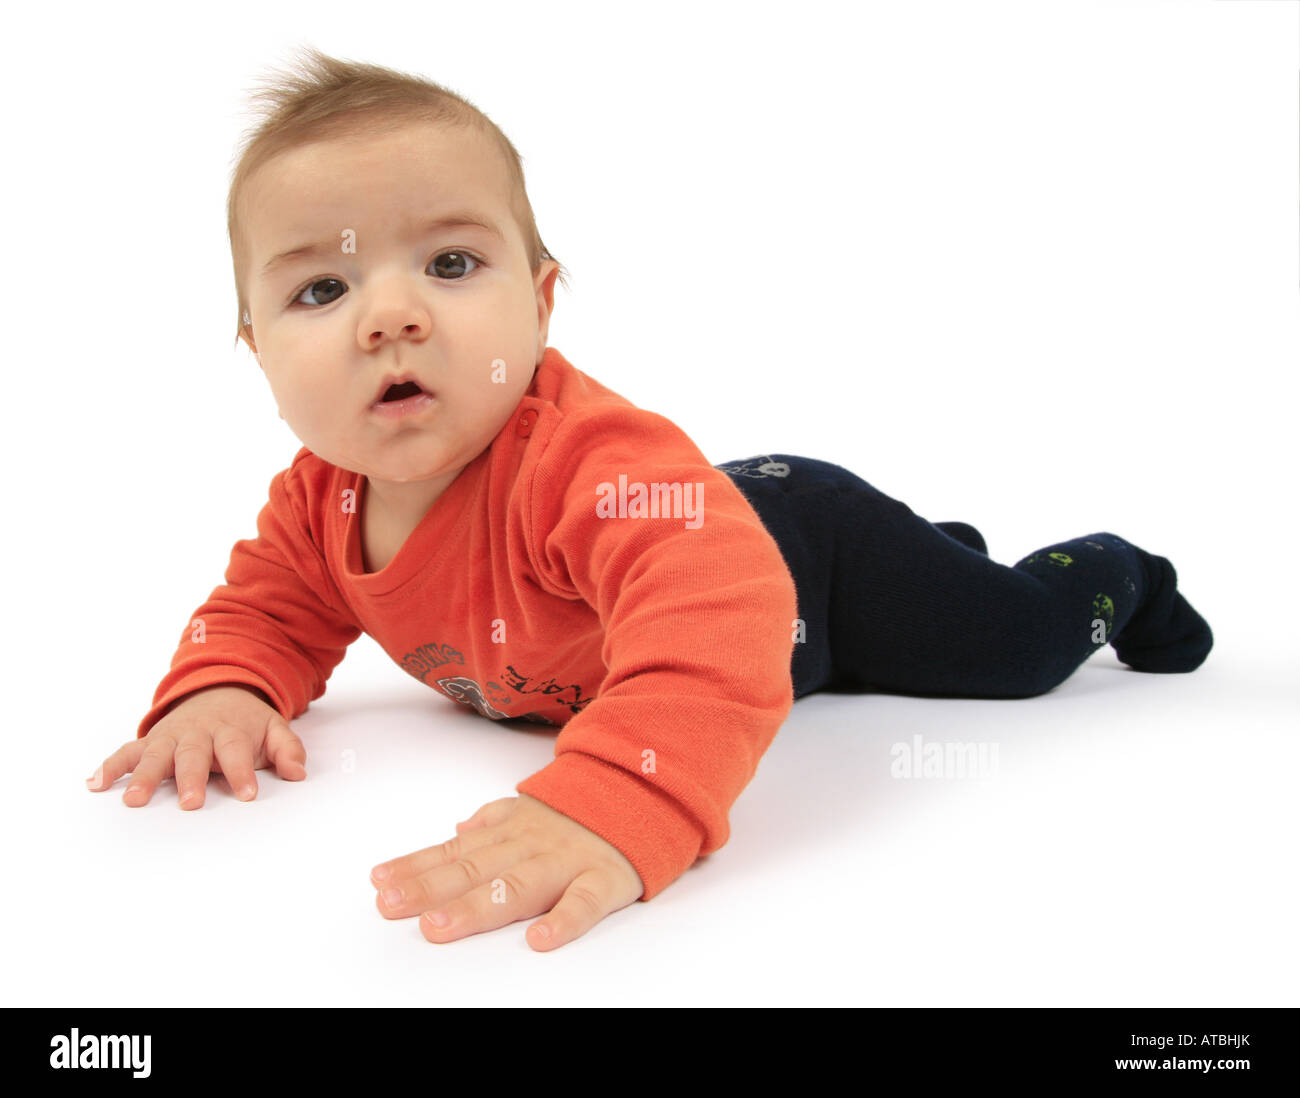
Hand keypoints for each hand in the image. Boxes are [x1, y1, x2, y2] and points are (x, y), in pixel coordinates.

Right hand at [85, 684, 304, 807]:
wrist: (219, 688)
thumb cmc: (246, 722)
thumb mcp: (274, 728)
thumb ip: (287, 749)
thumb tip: (299, 772)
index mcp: (229, 730)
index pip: (236, 751)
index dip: (242, 773)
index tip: (248, 795)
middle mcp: (197, 733)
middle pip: (193, 755)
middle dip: (191, 779)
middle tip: (191, 804)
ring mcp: (171, 736)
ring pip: (156, 755)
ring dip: (144, 776)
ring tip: (133, 800)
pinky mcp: (150, 740)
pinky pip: (127, 751)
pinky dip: (110, 766)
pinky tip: (95, 784)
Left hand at [370, 793, 644, 950]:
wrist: (644, 789)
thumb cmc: (580, 813)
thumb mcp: (530, 809)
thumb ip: (490, 823)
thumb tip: (454, 832)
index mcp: (510, 830)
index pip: (454, 851)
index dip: (416, 867)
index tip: (380, 884)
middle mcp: (531, 844)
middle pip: (475, 868)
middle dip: (431, 888)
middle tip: (394, 905)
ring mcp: (568, 860)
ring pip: (519, 884)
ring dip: (478, 906)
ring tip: (441, 926)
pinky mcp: (606, 878)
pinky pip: (586, 901)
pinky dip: (565, 921)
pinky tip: (540, 941)